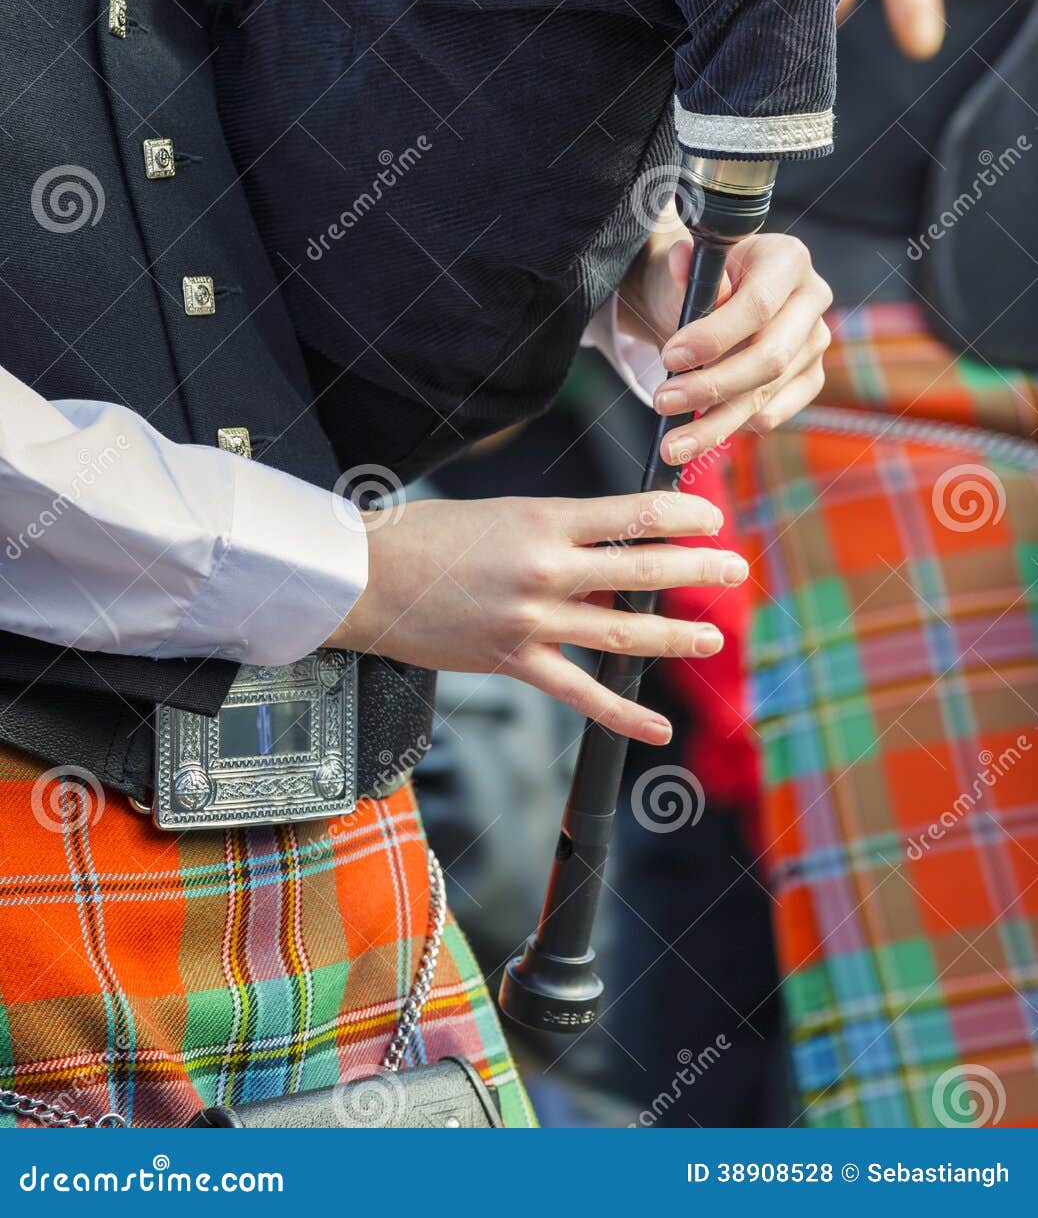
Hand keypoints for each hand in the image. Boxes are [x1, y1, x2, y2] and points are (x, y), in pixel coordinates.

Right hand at [333, 491, 747, 743]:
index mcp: (543, 519)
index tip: (712, 517)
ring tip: (712, 638)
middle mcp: (546, 569)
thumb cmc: (428, 536)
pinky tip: (658, 728)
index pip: (632, 514)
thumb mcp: (502, 513)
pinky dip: (624, 715)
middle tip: (736, 568)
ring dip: (676, 637)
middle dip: (697, 570)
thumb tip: (609, 558)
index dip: (682, 515)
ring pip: (623, 633)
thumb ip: (557, 534)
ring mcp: (532, 621)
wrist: (367, 579)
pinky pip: (581, 695)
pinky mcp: (515, 662)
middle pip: (642, 570)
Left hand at [618, 224, 831, 466]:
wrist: (705, 298)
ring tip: (672, 442)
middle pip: (770, 358)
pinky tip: (699, 435)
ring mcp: (815, 343)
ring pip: (767, 394)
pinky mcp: (808, 378)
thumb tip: (682, 261)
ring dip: (714, 423)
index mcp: (788, 259)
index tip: (670, 357)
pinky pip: (773, 413)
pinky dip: (732, 426)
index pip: (759, 306)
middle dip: (712, 386)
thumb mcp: (684, 266)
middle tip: (663, 401)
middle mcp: (812, 299)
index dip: (715, 336)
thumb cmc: (695, 278)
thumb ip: (684, 267)